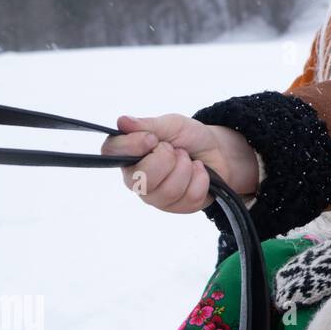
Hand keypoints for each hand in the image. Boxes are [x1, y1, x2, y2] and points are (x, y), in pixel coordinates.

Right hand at [101, 113, 255, 212]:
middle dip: (167, 159)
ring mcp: (155, 196)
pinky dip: (200, 179)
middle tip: (176, 150)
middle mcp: (136, 178)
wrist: (218, 151)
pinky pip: (189, 198)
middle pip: (142, 178)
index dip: (132, 146)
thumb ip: (148, 125)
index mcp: (129, 154)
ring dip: (186, 169)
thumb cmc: (189, 137)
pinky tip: (199, 172)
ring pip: (168, 191)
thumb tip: (122, 122)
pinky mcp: (176, 207)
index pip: (112, 153)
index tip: (152, 139)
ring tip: (189, 160)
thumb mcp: (172, 124)